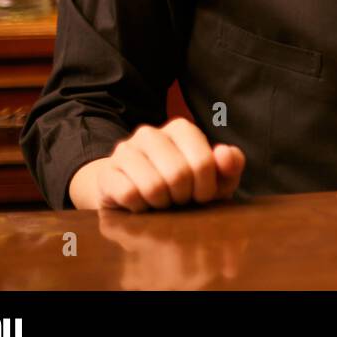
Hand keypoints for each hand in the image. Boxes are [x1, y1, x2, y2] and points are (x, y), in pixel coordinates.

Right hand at [72, 118, 244, 211]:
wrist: (135, 195)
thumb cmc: (183, 187)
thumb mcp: (214, 179)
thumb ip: (230, 165)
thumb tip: (224, 153)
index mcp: (181, 128)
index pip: (203, 163)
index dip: (206, 188)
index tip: (201, 195)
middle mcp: (150, 133)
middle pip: (178, 174)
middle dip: (183, 197)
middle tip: (179, 200)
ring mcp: (125, 151)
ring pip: (153, 186)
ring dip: (162, 204)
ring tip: (162, 201)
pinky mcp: (107, 173)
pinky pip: (130, 195)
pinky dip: (140, 208)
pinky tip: (141, 204)